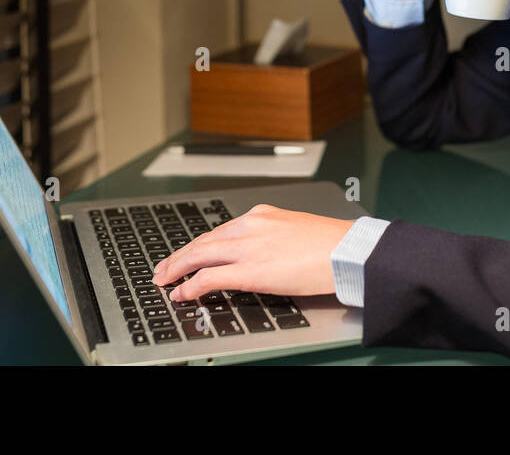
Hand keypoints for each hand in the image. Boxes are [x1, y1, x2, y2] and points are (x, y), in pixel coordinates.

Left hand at [150, 204, 354, 301]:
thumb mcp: (296, 229)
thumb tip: (263, 254)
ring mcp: (248, 247)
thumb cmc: (331, 244)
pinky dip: (191, 286)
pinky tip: (182, 293)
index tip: (188, 252)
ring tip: (165, 280)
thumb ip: (273, 238)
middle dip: (179, 256)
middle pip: (203, 241)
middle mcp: (250, 226)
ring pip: (199, 255)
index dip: (199, 245)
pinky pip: (210, 278)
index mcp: (262, 215)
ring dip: (177, 268)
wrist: (346, 250)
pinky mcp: (250, 270)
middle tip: (163, 268)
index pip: (220, 231)